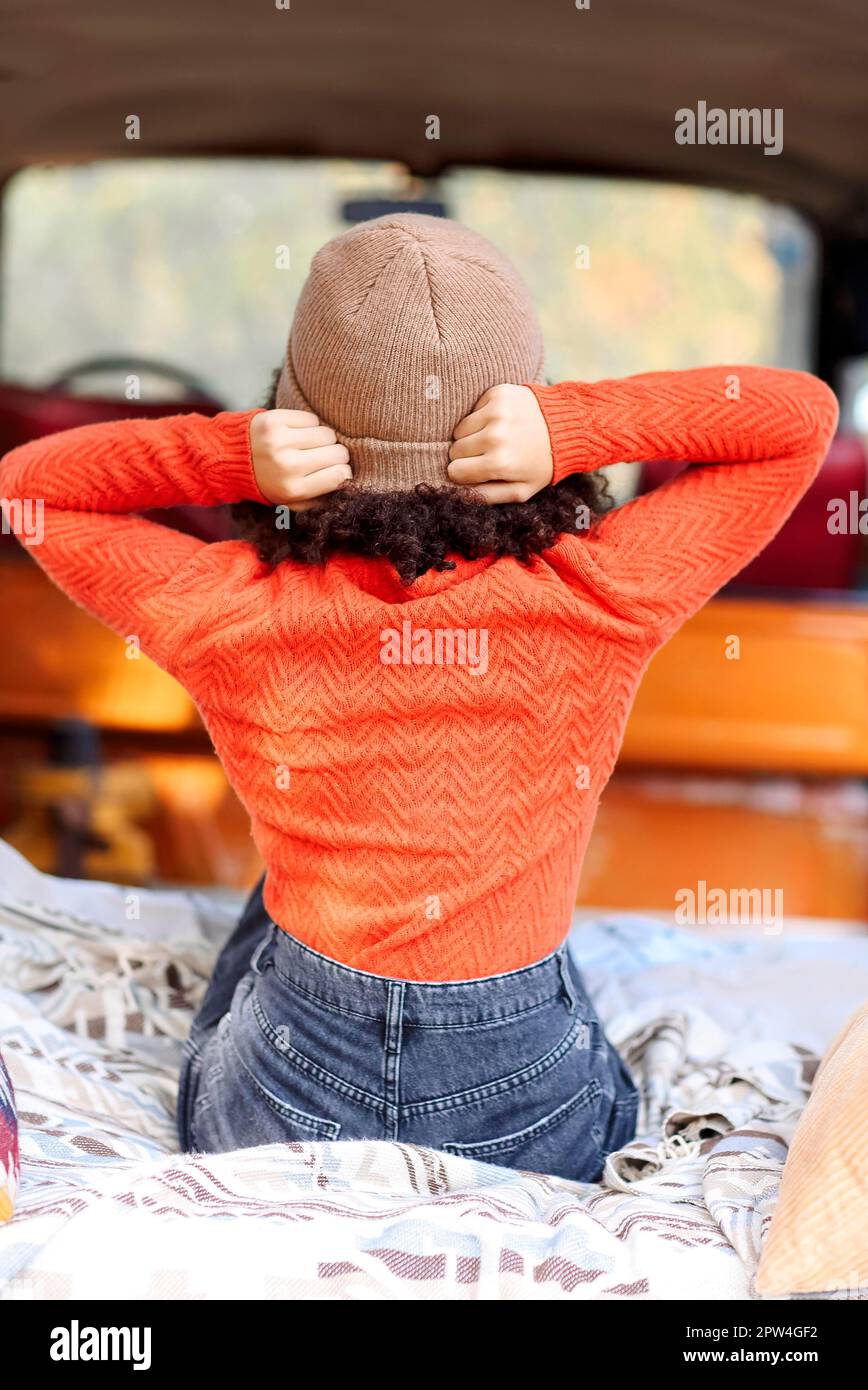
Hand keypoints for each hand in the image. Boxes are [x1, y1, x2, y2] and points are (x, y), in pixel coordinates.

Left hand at [250, 409, 350, 508]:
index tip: (336, 470)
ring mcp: (280, 441)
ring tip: (308, 444)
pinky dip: (309, 425)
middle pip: (339, 453)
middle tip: (323, 456)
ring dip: (323, 438)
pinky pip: (311, 418)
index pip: (341, 475)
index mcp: (294, 489)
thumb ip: (319, 500)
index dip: (343, 471)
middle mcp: (287, 465)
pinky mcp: (274, 420)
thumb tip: (349, 486)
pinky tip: (297, 433)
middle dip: (336, 454)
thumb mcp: (290, 502)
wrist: (230, 458)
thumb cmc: (268, 482)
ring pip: (327, 433)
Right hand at [447, 384, 552, 502]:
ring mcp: (496, 412)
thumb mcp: (521, 491)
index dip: (463, 473)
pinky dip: (480, 417)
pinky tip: (500, 422)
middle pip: (455, 449)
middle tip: (489, 454)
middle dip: (467, 455)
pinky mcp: (497, 393)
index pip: (454, 471)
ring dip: (471, 435)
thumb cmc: (540, 463)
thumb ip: (488, 496)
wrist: (566, 426)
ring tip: (494, 438)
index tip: (476, 470)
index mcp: (500, 463)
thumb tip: (459, 494)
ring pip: (459, 429)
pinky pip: (471, 410)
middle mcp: (495, 436)